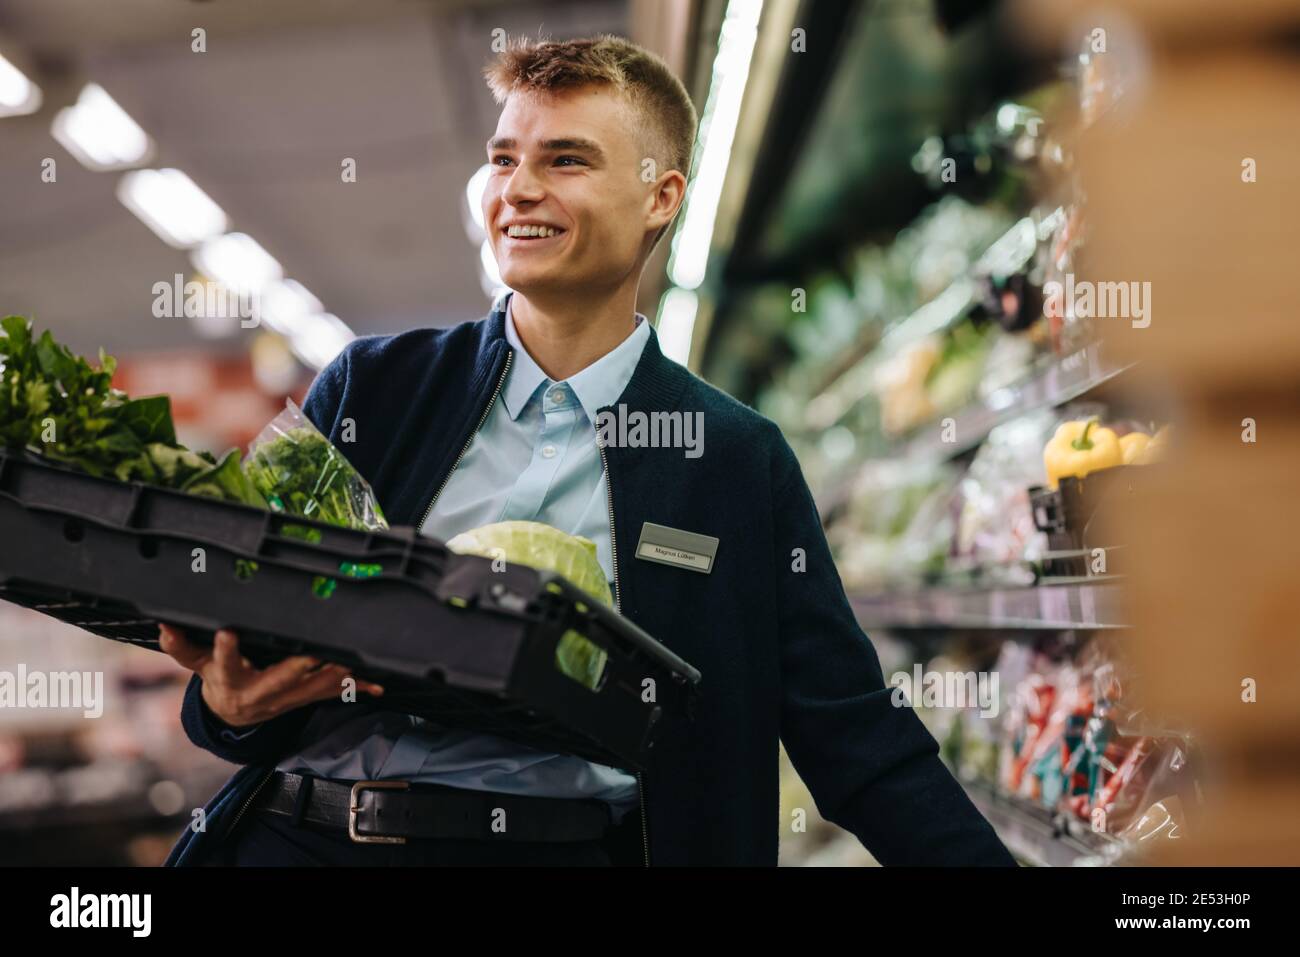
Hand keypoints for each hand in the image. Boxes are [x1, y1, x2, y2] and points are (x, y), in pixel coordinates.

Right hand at [158, 624, 382, 728]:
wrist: (235, 715)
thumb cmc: (219, 680)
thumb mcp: (197, 665)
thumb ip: (181, 646)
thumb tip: (162, 624)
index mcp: (230, 679)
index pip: (224, 662)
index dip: (225, 649)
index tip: (227, 632)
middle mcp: (260, 692)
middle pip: (278, 679)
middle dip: (297, 666)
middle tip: (312, 652)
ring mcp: (286, 699)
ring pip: (311, 687)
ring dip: (331, 675)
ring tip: (349, 660)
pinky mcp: (305, 699)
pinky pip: (332, 693)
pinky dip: (355, 687)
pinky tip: (377, 685)